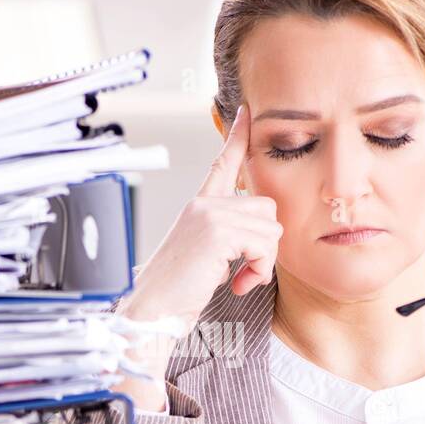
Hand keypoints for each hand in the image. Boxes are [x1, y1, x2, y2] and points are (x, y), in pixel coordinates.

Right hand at [113, 104, 282, 409]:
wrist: (154, 311)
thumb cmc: (177, 293)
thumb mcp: (205, 257)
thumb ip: (229, 238)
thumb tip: (265, 237)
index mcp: (198, 206)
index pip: (222, 164)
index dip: (238, 137)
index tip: (248, 112)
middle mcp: (204, 204)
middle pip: (267, 206)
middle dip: (266, 243)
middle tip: (247, 270)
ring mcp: (210, 215)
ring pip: (271, 229)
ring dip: (263, 262)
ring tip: (239, 279)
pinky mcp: (218, 232)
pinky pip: (264, 246)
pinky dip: (259, 271)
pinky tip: (237, 284)